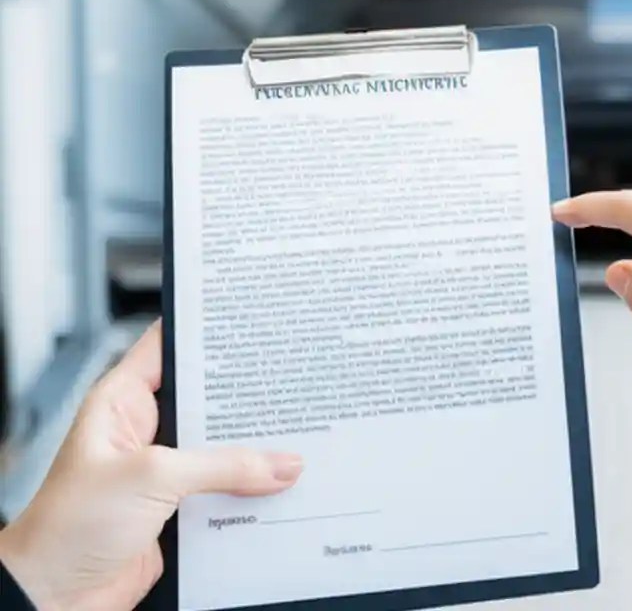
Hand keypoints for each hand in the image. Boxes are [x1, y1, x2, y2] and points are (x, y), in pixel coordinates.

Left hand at [0, 323, 302, 610]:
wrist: (55, 597)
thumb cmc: (70, 527)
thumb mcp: (153, 478)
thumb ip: (224, 466)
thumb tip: (283, 462)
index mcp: (122, 402)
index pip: (169, 347)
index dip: (207, 331)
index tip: (253, 320)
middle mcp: (146, 432)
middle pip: (209, 402)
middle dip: (251, 397)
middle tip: (296, 381)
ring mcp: (165, 472)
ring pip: (224, 450)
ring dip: (258, 452)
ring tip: (304, 435)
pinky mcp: (181, 510)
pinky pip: (228, 493)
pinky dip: (255, 493)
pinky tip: (286, 487)